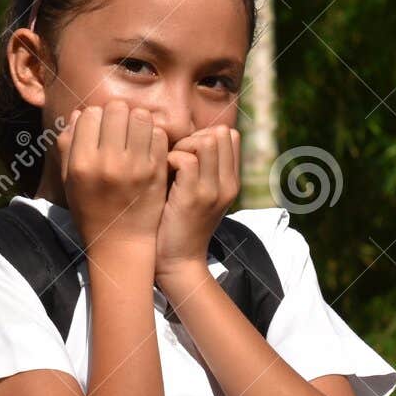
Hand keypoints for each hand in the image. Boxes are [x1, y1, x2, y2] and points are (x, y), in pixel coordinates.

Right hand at [55, 100, 169, 253]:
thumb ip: (68, 147)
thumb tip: (78, 114)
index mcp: (82, 163)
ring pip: (140, 116)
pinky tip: (147, 147)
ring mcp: (135, 166)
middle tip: (119, 128)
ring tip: (134, 134)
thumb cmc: (90, 212)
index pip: (89, 114)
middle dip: (117, 114)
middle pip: (116, 108)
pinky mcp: (156, 172)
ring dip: (137, 121)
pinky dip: (152, 136)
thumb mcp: (69, 182)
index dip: (94, 118)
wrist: (121, 243)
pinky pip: (158, 134)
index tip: (98, 129)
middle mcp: (107, 162)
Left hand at [155, 124, 239, 285]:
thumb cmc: (179, 224)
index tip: (186, 152)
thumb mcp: (199, 194)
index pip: (230, 135)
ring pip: (206, 141)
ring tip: (169, 165)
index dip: (205, 134)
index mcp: (231, 181)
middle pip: (220, 133)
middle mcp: (228, 184)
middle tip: (176, 157)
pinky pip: (186, 159)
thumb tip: (186, 137)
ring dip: (182, 146)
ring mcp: (213, 191)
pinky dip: (171, 159)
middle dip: (194, 136)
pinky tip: (163, 174)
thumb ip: (201, 168)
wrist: (178, 262)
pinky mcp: (193, 198)